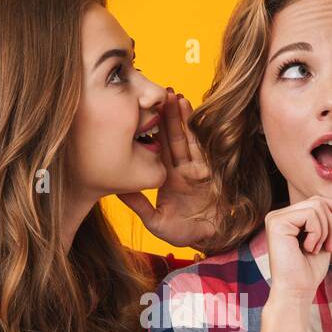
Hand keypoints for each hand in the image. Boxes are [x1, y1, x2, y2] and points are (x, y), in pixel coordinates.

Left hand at [117, 90, 216, 252]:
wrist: (213, 239)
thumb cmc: (185, 233)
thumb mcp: (156, 222)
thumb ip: (139, 205)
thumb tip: (117, 191)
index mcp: (166, 178)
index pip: (156, 150)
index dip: (150, 132)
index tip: (142, 112)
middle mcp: (181, 169)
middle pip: (171, 137)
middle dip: (166, 116)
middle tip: (159, 93)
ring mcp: (196, 168)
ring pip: (186, 137)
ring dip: (181, 117)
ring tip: (175, 96)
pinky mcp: (210, 169)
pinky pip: (202, 145)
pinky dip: (196, 128)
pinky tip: (191, 110)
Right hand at [263, 195, 331, 301]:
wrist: (297, 291)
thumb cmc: (308, 272)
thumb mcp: (326, 242)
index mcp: (287, 219)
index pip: (316, 202)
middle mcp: (278, 216)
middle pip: (318, 202)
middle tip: (331, 247)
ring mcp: (275, 218)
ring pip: (316, 207)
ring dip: (325, 231)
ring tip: (317, 249)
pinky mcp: (276, 223)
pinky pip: (310, 215)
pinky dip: (316, 233)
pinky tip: (308, 248)